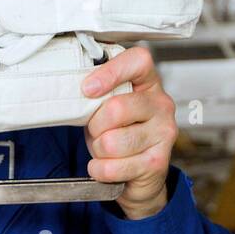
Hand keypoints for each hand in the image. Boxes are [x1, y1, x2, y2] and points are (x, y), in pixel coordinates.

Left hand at [81, 47, 177, 219]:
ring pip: (111, 142)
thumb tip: (70, 92)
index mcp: (148, 82)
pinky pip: (113, 167)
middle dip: (95, 125)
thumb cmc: (120, 131)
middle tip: (98, 130)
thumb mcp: (107, 106)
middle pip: (116, 108)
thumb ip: (96, 95)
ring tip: (105, 149)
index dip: (110, 72)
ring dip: (98, 150)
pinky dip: (100, 170)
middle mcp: (161, 104)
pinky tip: (107, 165)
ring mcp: (163, 133)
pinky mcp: (157, 162)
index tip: (88, 88)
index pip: (137, 62)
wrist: (140, 172)